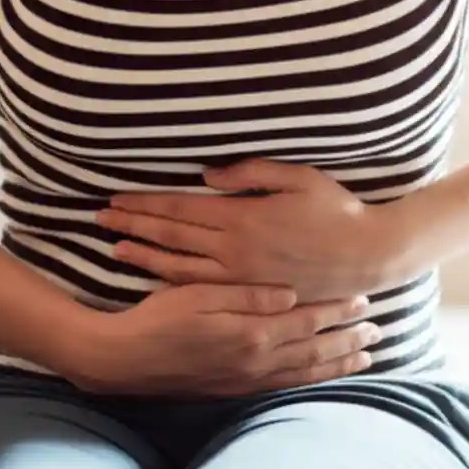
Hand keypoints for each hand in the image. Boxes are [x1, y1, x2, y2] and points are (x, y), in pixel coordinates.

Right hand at [61, 284, 380, 397]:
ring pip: (304, 373)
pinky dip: (311, 380)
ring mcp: (245, 380)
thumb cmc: (157, 319)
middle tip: (377, 329)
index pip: (307, 320)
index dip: (337, 309)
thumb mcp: (199, 294)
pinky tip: (320, 375)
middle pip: (315, 350)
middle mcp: (255, 362)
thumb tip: (291, 294)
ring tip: (364, 356)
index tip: (362, 297)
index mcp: (250, 333)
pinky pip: (285, 387)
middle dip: (348, 339)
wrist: (124, 361)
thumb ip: (248, 295)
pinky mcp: (234, 390)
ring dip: (337, 364)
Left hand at [99, 160, 415, 303]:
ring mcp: (240, 278)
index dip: (145, 204)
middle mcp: (235, 251)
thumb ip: (250, 173)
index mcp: (243, 219)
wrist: (368, 257)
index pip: (180, 209)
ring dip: (143, 256)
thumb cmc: (338, 212)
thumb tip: (206, 173)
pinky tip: (151, 277)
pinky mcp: (250, 295)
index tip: (116, 198)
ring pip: (178, 267)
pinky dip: (171, 282)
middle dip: (132, 225)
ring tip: (114, 248)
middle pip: (170, 237)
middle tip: (99, 218)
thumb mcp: (298, 179)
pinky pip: (201, 290)